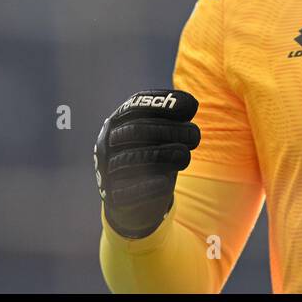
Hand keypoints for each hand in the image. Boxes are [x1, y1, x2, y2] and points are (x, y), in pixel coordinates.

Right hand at [94, 89, 200, 238]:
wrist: (130, 198)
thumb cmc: (152, 155)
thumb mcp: (160, 135)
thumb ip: (172, 121)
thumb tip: (191, 104)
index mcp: (119, 120)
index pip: (136, 105)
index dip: (163, 103)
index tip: (192, 107)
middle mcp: (107, 141)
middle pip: (136, 130)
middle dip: (170, 130)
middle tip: (196, 136)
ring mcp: (105, 168)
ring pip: (130, 159)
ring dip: (162, 155)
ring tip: (186, 156)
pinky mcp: (110, 195)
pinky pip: (125, 190)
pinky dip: (146, 186)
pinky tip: (165, 182)